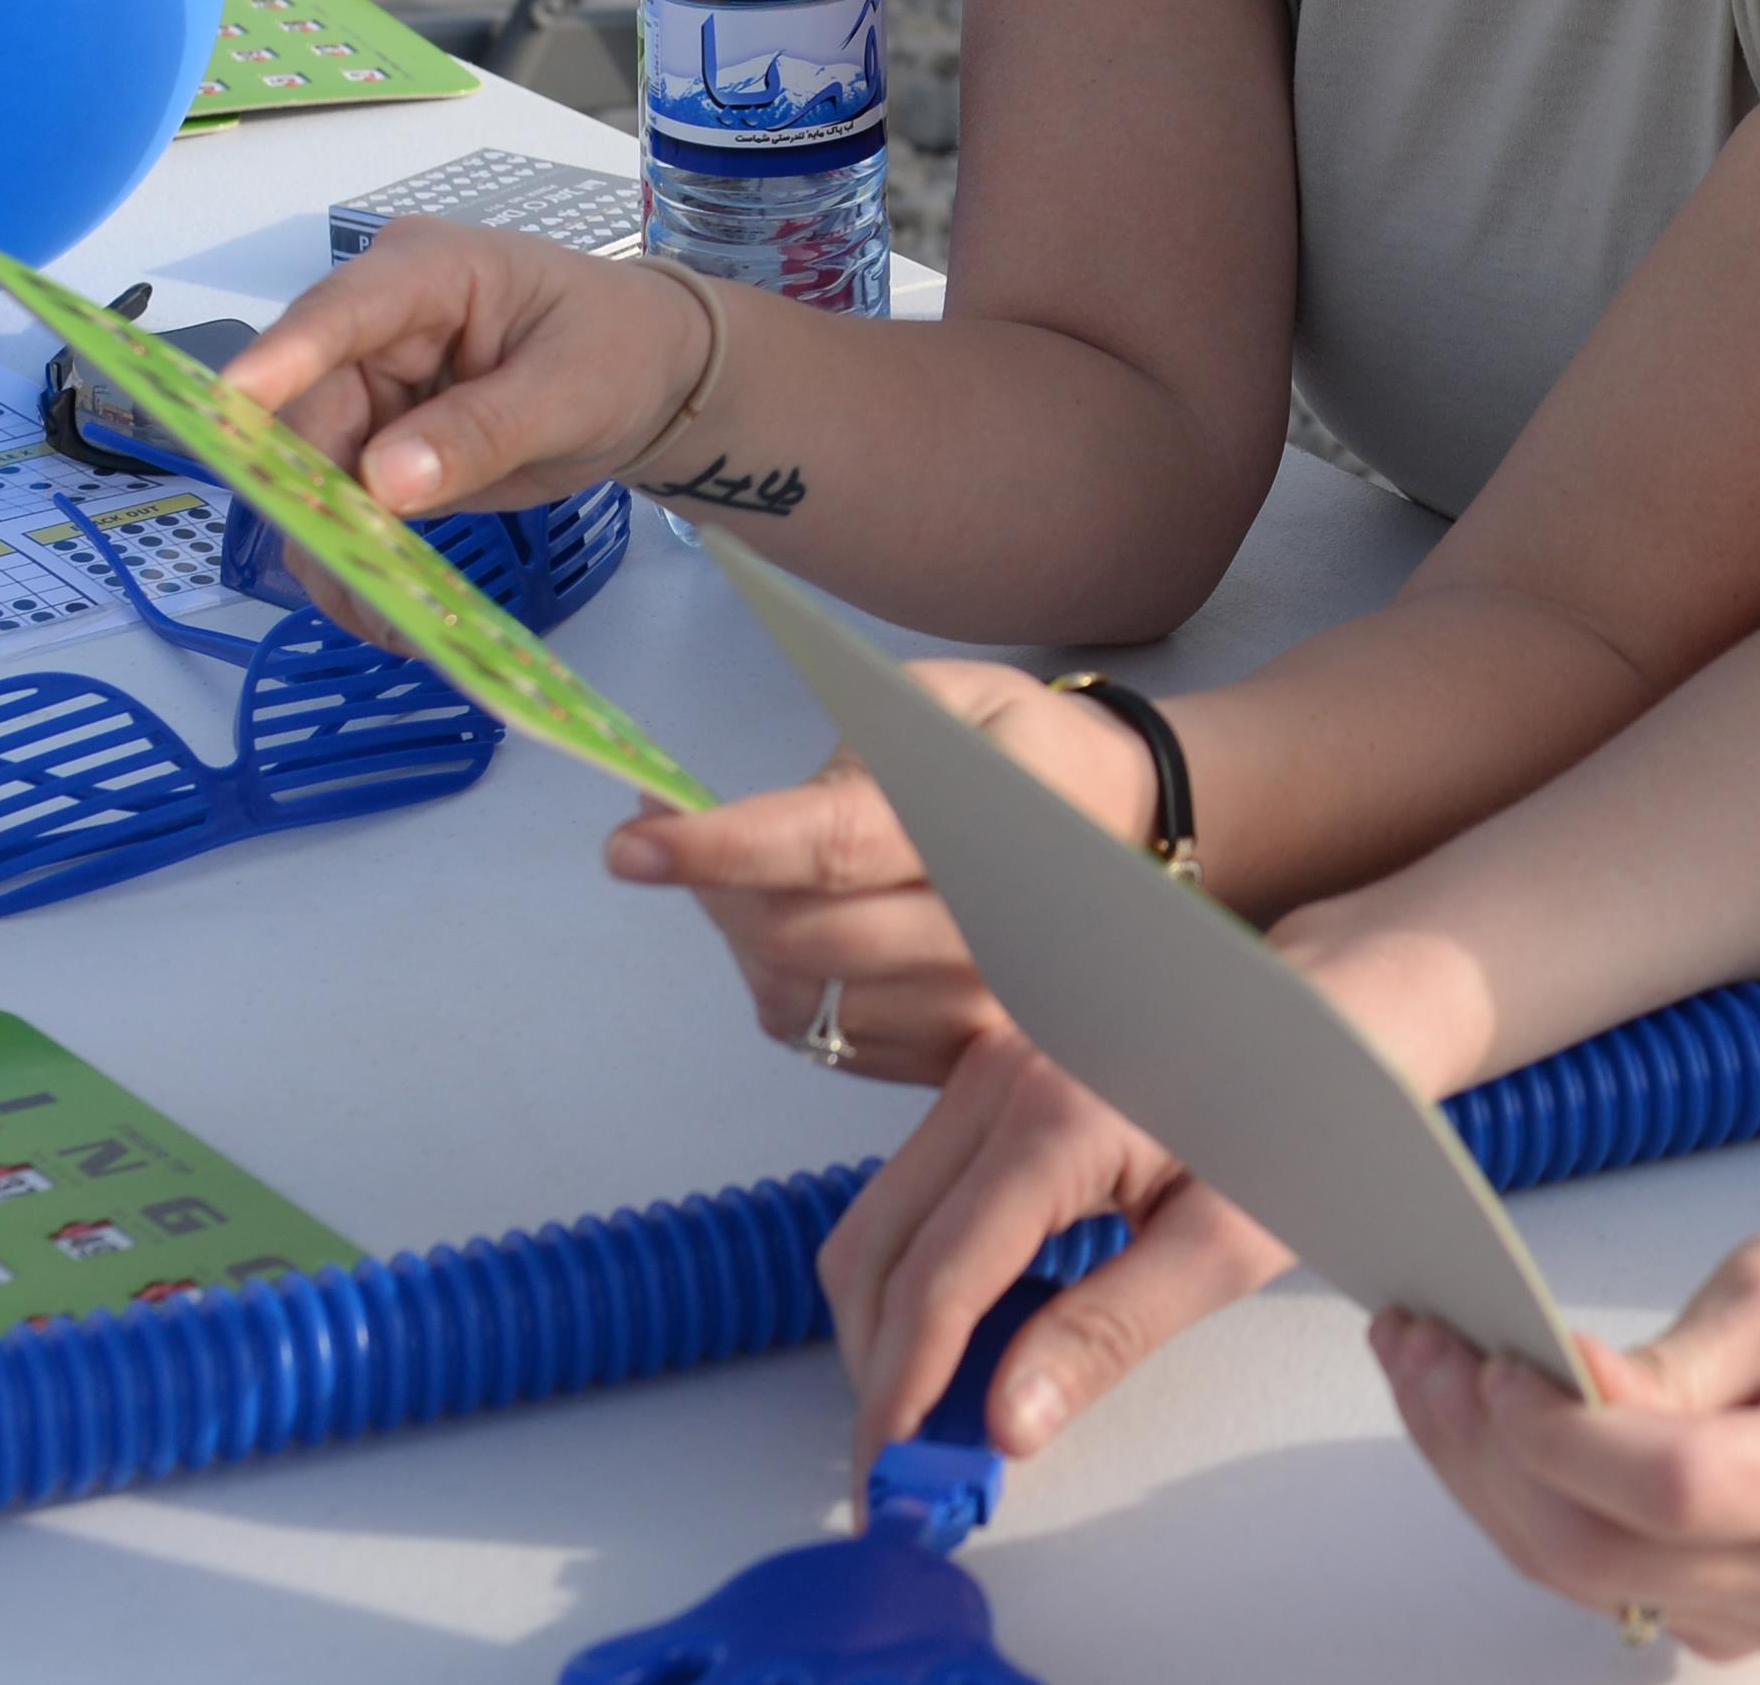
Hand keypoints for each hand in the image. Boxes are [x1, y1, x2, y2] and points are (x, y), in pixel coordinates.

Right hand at [220, 225, 721, 650]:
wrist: (650, 379)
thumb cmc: (619, 350)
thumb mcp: (571, 389)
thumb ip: (482, 430)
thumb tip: (383, 482)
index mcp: (427, 273)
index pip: (341, 310)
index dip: (283, 358)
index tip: (232, 406)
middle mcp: (374, 328)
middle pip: (304, 412)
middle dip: (312, 497)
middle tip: (350, 579)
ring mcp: (366, 390)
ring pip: (306, 475)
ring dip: (332, 548)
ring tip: (388, 618)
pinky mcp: (370, 448)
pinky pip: (338, 510)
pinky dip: (356, 563)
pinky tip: (392, 614)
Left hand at [605, 660, 1160, 1080]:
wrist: (1130, 833)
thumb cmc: (1019, 749)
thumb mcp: (945, 704)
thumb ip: (854, 757)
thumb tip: (734, 820)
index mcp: (990, 818)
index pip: (835, 847)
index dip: (724, 849)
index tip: (630, 844)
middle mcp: (994, 930)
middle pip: (804, 937)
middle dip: (717, 889)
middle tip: (675, 834)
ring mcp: (981, 1008)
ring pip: (806, 1000)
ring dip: (745, 939)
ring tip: (747, 880)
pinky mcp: (958, 1056)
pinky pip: (826, 1041)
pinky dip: (785, 984)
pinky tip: (799, 930)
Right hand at [819, 1024, 1296, 1464]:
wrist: (1332, 1014)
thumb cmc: (1297, 1121)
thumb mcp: (1224, 1247)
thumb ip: (1108, 1333)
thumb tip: (1006, 1420)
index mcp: (1059, 1117)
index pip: (938, 1277)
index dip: (902, 1386)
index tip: (892, 1467)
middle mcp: (1001, 1077)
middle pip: (875, 1245)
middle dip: (876, 1361)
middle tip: (906, 1453)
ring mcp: (987, 1066)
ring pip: (880, 1215)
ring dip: (885, 1317)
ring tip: (935, 1402)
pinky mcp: (990, 1077)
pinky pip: (912, 1185)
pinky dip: (914, 1268)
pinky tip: (965, 1329)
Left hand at [1381, 1196, 1759, 1655]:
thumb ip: (1673, 1358)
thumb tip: (1556, 1387)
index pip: (1673, 1489)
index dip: (1562, 1435)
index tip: (1491, 1357)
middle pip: (1603, 1553)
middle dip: (1487, 1453)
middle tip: (1420, 1346)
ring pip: (1585, 1575)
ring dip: (1488, 1476)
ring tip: (1427, 1368)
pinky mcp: (1736, 1609)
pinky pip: (1607, 1577)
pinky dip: (1532, 1502)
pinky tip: (1488, 1421)